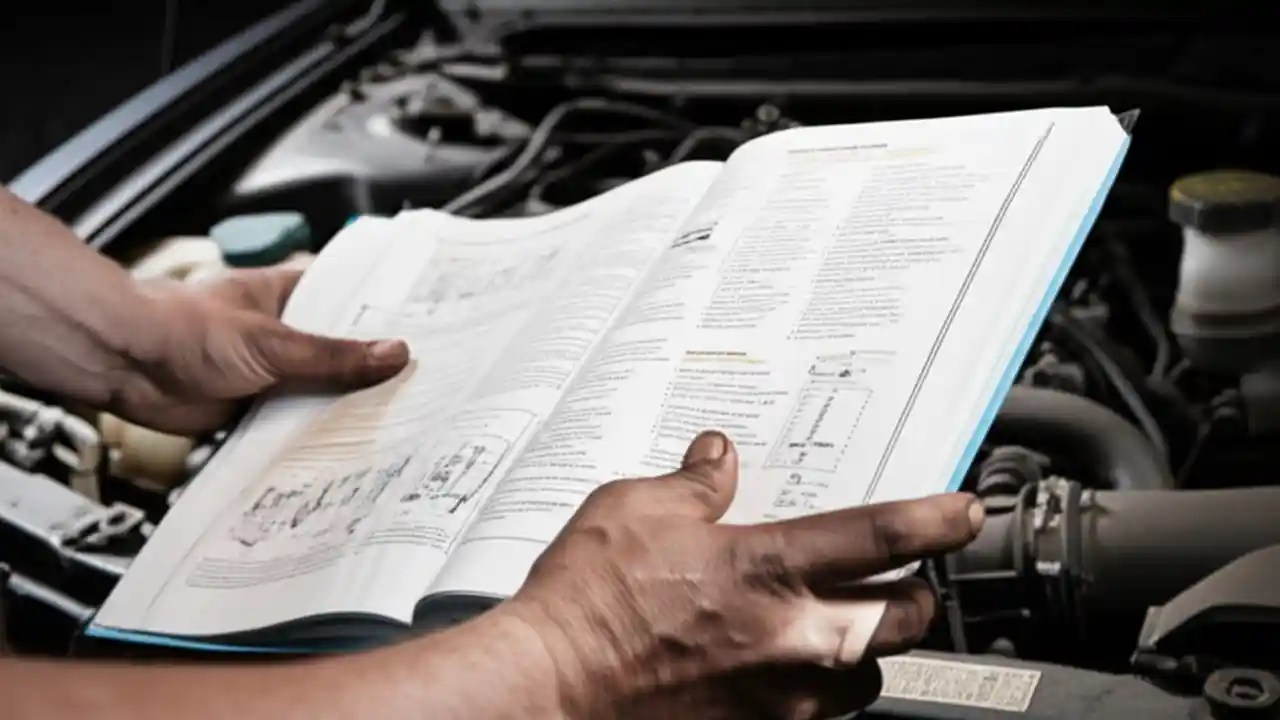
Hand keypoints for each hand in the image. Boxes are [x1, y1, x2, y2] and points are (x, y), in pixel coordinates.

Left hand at [111, 266, 408, 433]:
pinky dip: (314, 439)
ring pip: (322, 393)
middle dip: (374, 373)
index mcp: (292, 297)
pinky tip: (346, 452)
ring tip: (399, 424)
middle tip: (424, 389)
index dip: (388, 319)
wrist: (124, 364)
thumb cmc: (184, 328)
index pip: (353, 303)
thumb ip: (332, 355)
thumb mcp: (271, 342)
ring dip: (345, 410)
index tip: (429, 337)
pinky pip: (295, 426)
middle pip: (342, 355)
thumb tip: (394, 354)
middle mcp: (286, 335)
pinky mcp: (255, 411)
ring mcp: (272, 374)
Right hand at [506, 431, 983, 718]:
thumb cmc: (588, 601)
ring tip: (837, 630)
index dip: (934, 521)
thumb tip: (719, 459)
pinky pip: (814, 716)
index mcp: (766, 570)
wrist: (551, 688)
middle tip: (903, 581)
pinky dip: (814, 691)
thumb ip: (694, 484)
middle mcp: (789, 638)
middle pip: (901, 619)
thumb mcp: (635, 509)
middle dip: (915, 597)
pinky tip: (780, 672)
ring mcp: (778, 697)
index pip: (878, 537)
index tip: (963, 513)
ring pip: (868, 679)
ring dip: (864, 650)